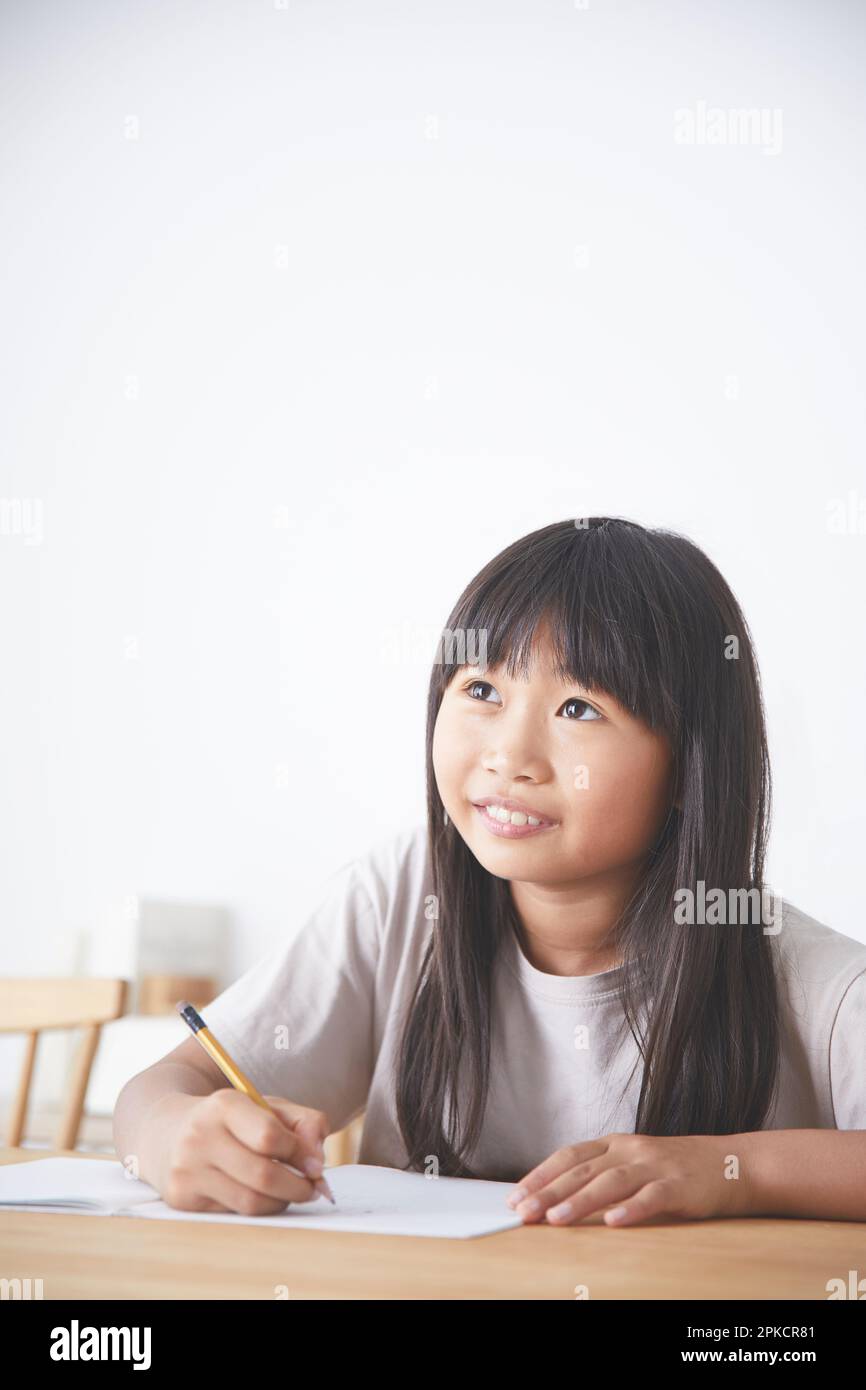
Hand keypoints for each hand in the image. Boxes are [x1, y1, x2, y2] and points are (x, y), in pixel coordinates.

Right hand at [155, 1090, 329, 1214]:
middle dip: (299, 1186)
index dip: (300, 1153)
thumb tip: (317, 1159)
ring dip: (281, 1202)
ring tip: (290, 1192)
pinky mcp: (181, 1198)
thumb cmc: (229, 1121)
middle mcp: (199, 1136)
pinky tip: (259, 1195)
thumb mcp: (266, 1107)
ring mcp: (187, 1170)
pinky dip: (256, 1208)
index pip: (270, 1137)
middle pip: (263, 1175)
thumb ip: (304, 1122)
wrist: (167, 1132)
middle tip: (313, 1188)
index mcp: (223, 1105)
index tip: (314, 1163)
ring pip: (250, 1202)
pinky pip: (233, 1213)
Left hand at [505, 1132, 749, 1226]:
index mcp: (614, 1144)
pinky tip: (613, 1222)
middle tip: (523, 1212)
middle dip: (549, 1191)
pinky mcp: (679, 1186)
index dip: (541, 1175)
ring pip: (611, 1182)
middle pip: (583, 1170)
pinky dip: (631, 1209)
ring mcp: (655, 1166)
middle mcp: (630, 1150)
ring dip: (580, 1201)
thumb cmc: (674, 1169)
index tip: (515, 1196)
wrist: (730, 1165)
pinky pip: (652, 1197)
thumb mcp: (633, 1164)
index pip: (569, 1156)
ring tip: (556, 1219)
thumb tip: (556, 1199)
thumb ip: (601, 1176)